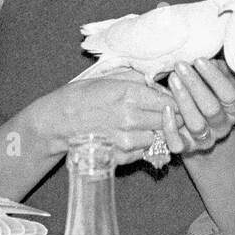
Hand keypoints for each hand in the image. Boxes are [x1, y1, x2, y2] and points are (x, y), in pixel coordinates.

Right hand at [25, 70, 175, 163]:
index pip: (169, 101)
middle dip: (169, 116)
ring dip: (154, 132)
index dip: (175, 101)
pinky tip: (128, 136)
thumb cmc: (84, 96)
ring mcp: (125, 140)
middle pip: (168, 120)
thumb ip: (139, 79)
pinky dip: (140, 145)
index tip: (175, 100)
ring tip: (141, 124)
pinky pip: (142, 151)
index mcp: (129, 93)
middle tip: (164, 113)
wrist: (58, 122)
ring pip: (157, 137)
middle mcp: (130, 117)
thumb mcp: (110, 78)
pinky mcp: (120, 156)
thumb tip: (163, 81)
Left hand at [166, 58, 234, 153]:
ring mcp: (206, 139)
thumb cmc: (210, 93)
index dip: (214, 78)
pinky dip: (170, 127)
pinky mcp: (187, 148)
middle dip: (195, 85)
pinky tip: (165, 108)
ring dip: (183, 100)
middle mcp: (223, 126)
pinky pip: (178, 144)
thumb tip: (210, 56)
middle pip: (212, 108)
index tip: (199, 60)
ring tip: (172, 79)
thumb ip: (219, 70)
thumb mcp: (220, 80)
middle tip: (180, 65)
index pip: (229, 95)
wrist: (203, 127)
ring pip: (196, 124)